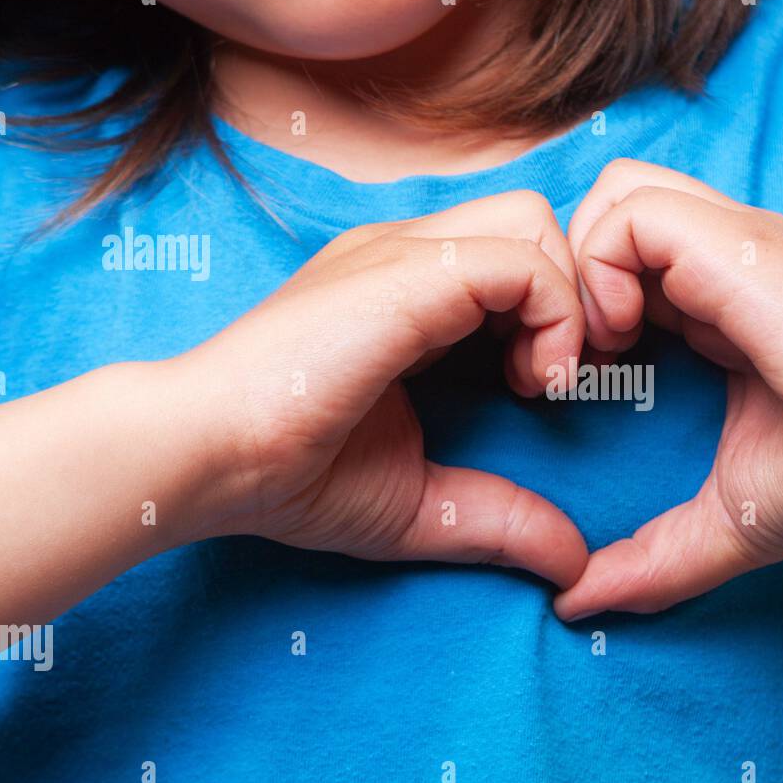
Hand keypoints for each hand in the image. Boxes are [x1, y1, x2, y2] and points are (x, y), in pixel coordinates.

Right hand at [178, 191, 588, 586]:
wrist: (208, 460)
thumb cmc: (294, 478)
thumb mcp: (424, 505)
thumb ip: (502, 520)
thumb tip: (574, 562)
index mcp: (409, 293)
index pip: (514, 255)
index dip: (552, 311)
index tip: (545, 390)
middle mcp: (409, 256)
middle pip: (532, 220)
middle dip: (571, 291)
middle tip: (554, 377)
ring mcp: (405, 254)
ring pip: (533, 221)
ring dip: (564, 298)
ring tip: (537, 380)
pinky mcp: (408, 272)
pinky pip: (521, 260)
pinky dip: (553, 315)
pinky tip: (530, 383)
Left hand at [554, 160, 782, 617]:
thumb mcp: (724, 519)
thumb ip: (653, 558)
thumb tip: (575, 605)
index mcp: (719, 300)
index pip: (622, 256)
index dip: (583, 307)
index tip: (583, 382)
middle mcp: (722, 256)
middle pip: (610, 204)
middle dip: (570, 276)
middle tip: (578, 360)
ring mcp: (732, 241)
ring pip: (613, 191)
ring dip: (582, 269)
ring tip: (605, 348)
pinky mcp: (736, 243)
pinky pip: (628, 214)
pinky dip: (603, 269)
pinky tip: (626, 338)